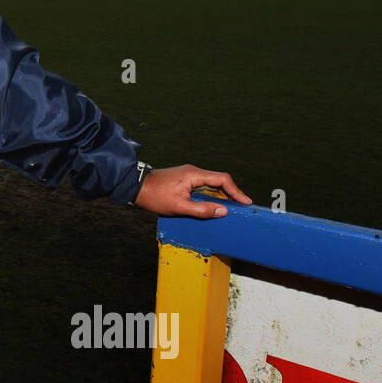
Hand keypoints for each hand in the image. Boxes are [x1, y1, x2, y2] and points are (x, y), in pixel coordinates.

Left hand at [133, 164, 251, 218]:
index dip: (236, 191)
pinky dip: (213, 193)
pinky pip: (204, 184)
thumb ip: (202, 210)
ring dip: (222, 194)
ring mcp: (188, 174)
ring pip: (212, 182)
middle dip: (232, 193)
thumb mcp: (179, 207)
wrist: (136, 187)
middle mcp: (193, 171)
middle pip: (219, 180)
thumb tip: (223, 211)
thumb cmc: (155, 197)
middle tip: (242, 206)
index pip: (222, 180)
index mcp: (194, 175)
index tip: (245, 202)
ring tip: (232, 206)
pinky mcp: (184, 178)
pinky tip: (215, 203)